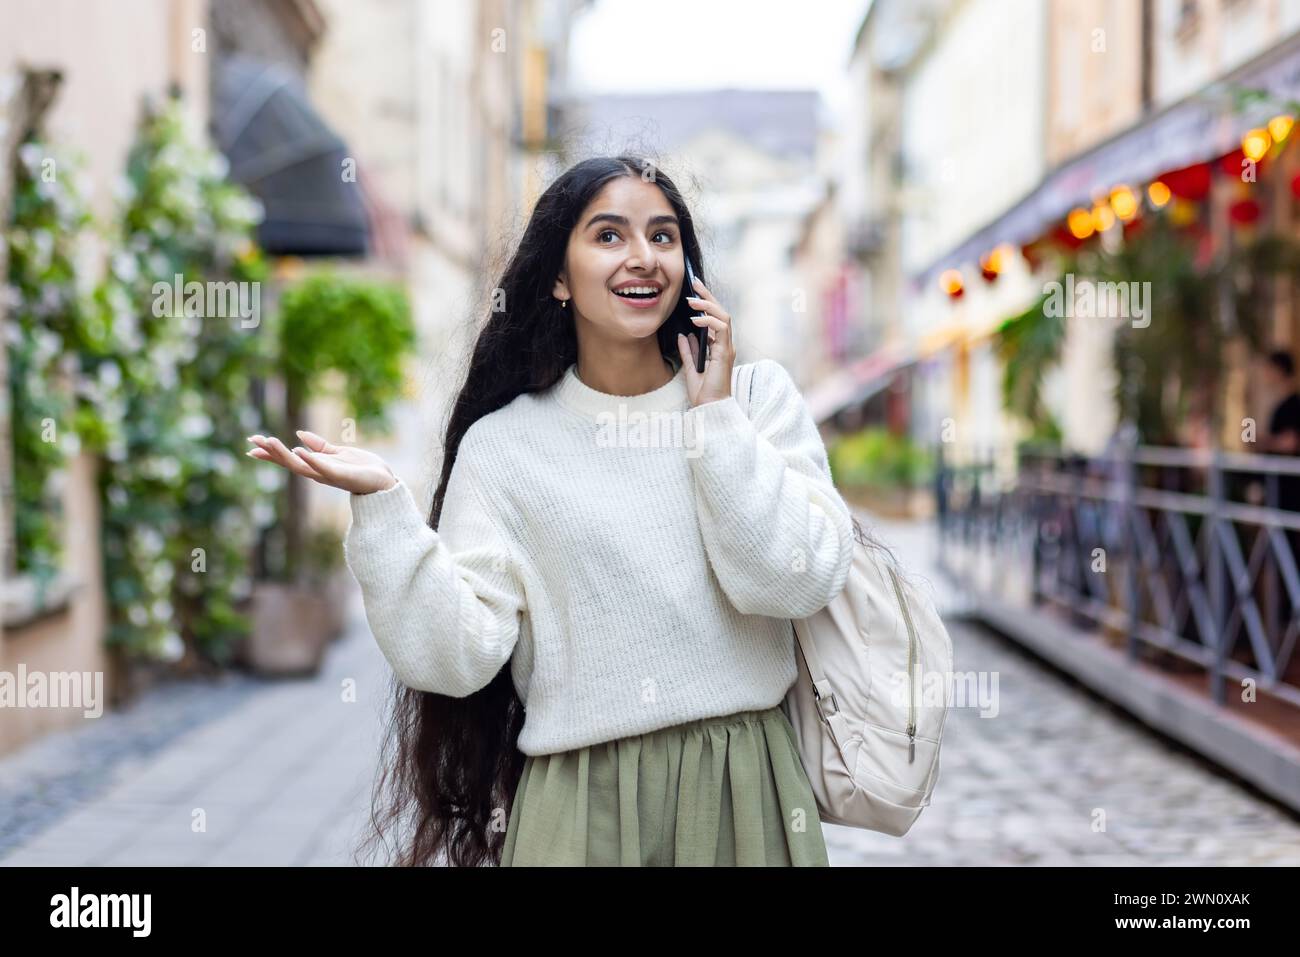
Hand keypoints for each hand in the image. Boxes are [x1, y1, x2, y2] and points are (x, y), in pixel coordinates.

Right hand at [246, 429, 397, 494]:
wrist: (383, 480)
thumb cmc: (362, 468)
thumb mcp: (337, 452)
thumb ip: (319, 446)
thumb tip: (299, 435)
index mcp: (316, 465)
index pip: (288, 458)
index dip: (270, 452)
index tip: (252, 442)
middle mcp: (318, 472)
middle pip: (289, 462)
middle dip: (271, 452)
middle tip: (253, 441)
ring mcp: (328, 475)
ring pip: (300, 466)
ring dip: (284, 454)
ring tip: (269, 441)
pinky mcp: (341, 474)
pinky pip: (322, 467)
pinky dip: (310, 459)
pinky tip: (298, 450)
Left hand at [675, 276, 734, 406]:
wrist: (709, 407)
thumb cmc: (703, 392)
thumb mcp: (690, 368)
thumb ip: (688, 351)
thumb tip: (683, 335)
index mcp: (718, 346)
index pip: (715, 318)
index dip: (706, 303)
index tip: (694, 291)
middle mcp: (725, 345)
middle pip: (721, 312)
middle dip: (708, 296)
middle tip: (695, 284)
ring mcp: (727, 348)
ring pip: (723, 316)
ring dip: (708, 306)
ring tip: (692, 301)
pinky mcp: (725, 353)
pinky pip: (721, 329)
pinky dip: (709, 321)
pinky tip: (695, 320)